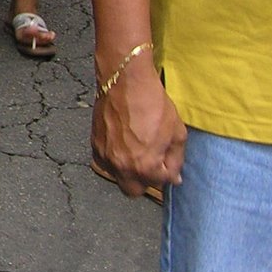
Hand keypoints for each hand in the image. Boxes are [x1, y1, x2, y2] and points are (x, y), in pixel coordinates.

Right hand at [91, 59, 186, 196]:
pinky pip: (105, 161)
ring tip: (136, 152)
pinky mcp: (95, 143)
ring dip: (128, 170)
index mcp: (145, 166)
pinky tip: (122, 144)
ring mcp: (106, 155)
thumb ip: (176, 159)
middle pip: (133, 191)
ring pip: (117, 177)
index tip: (169, 161)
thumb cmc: (152, 103)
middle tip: (152, 164)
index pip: (162, 182)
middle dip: (145, 180)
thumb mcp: (177, 132)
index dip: (169, 171)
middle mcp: (122, 165)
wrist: (124, 81)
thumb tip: (174, 175)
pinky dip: (114, 158)